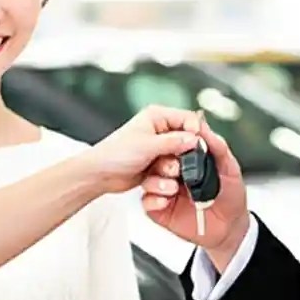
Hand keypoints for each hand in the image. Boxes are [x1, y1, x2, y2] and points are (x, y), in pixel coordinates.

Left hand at [79, 105, 201, 194]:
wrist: (100, 175)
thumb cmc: (115, 154)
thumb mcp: (147, 145)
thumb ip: (174, 142)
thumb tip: (195, 139)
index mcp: (157, 117)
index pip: (187, 119)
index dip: (195, 132)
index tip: (199, 146)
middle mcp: (160, 132)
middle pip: (187, 143)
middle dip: (181, 158)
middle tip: (171, 165)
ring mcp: (160, 151)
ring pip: (180, 162)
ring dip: (170, 172)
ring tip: (155, 173)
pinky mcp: (157, 167)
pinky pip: (171, 175)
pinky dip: (163, 181)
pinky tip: (149, 181)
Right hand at [140, 115, 249, 259]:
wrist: (231, 227)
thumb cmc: (231, 196)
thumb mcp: (230, 167)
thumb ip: (217, 146)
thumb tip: (203, 127)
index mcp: (188, 159)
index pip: (171, 145)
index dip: (171, 142)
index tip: (178, 142)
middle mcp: (174, 173)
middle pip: (156, 160)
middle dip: (163, 162)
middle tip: (175, 167)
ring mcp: (165, 191)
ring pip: (148, 180)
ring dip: (157, 181)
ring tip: (173, 187)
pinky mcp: (160, 210)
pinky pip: (148, 202)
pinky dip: (154, 200)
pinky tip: (167, 200)